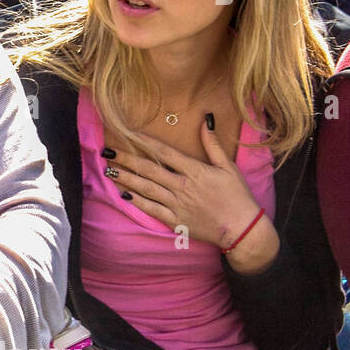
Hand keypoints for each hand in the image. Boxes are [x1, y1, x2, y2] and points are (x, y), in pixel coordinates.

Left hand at [102, 119, 267, 252]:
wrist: (242, 228)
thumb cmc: (237, 196)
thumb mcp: (228, 167)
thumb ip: (213, 145)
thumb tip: (205, 121)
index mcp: (195, 171)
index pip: (165, 152)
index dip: (145, 141)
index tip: (129, 133)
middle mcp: (182, 186)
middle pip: (149, 169)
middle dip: (126, 159)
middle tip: (107, 151)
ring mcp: (177, 204)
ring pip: (146, 188)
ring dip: (126, 178)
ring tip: (108, 170)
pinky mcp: (175, 220)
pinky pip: (152, 209)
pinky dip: (137, 201)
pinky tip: (123, 194)